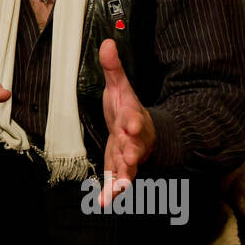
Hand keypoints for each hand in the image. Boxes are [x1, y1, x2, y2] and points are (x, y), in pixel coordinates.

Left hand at [98, 39, 155, 207]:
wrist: (140, 130)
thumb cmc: (127, 108)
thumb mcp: (120, 87)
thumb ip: (113, 68)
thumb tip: (106, 42)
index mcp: (133, 117)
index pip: (134, 117)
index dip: (133, 121)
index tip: (131, 124)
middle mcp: (133, 139)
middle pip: (135, 146)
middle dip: (132, 153)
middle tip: (129, 160)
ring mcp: (128, 155)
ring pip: (128, 169)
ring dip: (123, 179)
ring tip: (118, 191)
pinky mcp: (120, 168)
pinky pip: (117, 181)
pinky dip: (111, 192)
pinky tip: (104, 203)